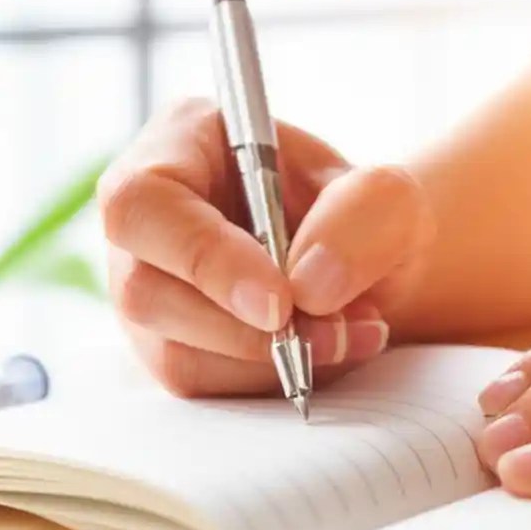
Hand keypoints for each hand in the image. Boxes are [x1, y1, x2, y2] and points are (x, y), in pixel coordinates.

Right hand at [99, 99, 433, 396]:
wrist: (361, 269)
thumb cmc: (357, 218)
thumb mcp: (387, 195)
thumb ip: (362, 217)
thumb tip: (308, 287)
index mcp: (178, 145)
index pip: (144, 203)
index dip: (203, 258)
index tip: (278, 302)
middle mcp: (144, 220)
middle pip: (143, 290)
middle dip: (243, 328)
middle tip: (329, 332)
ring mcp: (144, 288)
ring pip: (171, 351)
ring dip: (265, 360)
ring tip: (344, 336)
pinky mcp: (166, 345)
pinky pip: (199, 384)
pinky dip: (267, 380)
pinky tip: (318, 353)